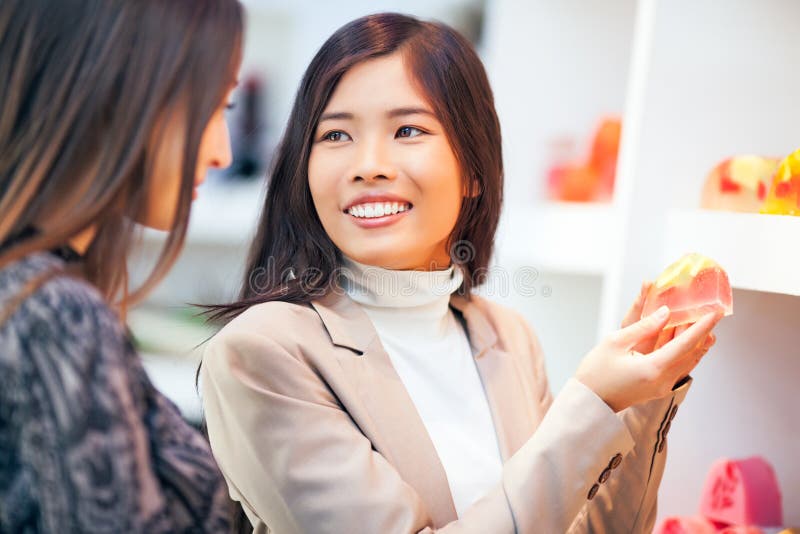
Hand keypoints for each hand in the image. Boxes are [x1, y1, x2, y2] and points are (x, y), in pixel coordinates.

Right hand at [575, 282, 721, 412]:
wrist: (589, 402)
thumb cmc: (595, 372)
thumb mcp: (615, 342)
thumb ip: (644, 326)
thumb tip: (666, 313)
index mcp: (652, 368)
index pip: (684, 344)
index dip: (701, 327)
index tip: (714, 313)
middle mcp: (662, 381)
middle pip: (691, 354)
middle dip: (703, 333)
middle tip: (711, 315)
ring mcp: (661, 387)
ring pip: (687, 362)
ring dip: (696, 343)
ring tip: (704, 326)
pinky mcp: (657, 388)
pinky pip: (679, 368)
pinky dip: (686, 353)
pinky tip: (686, 342)